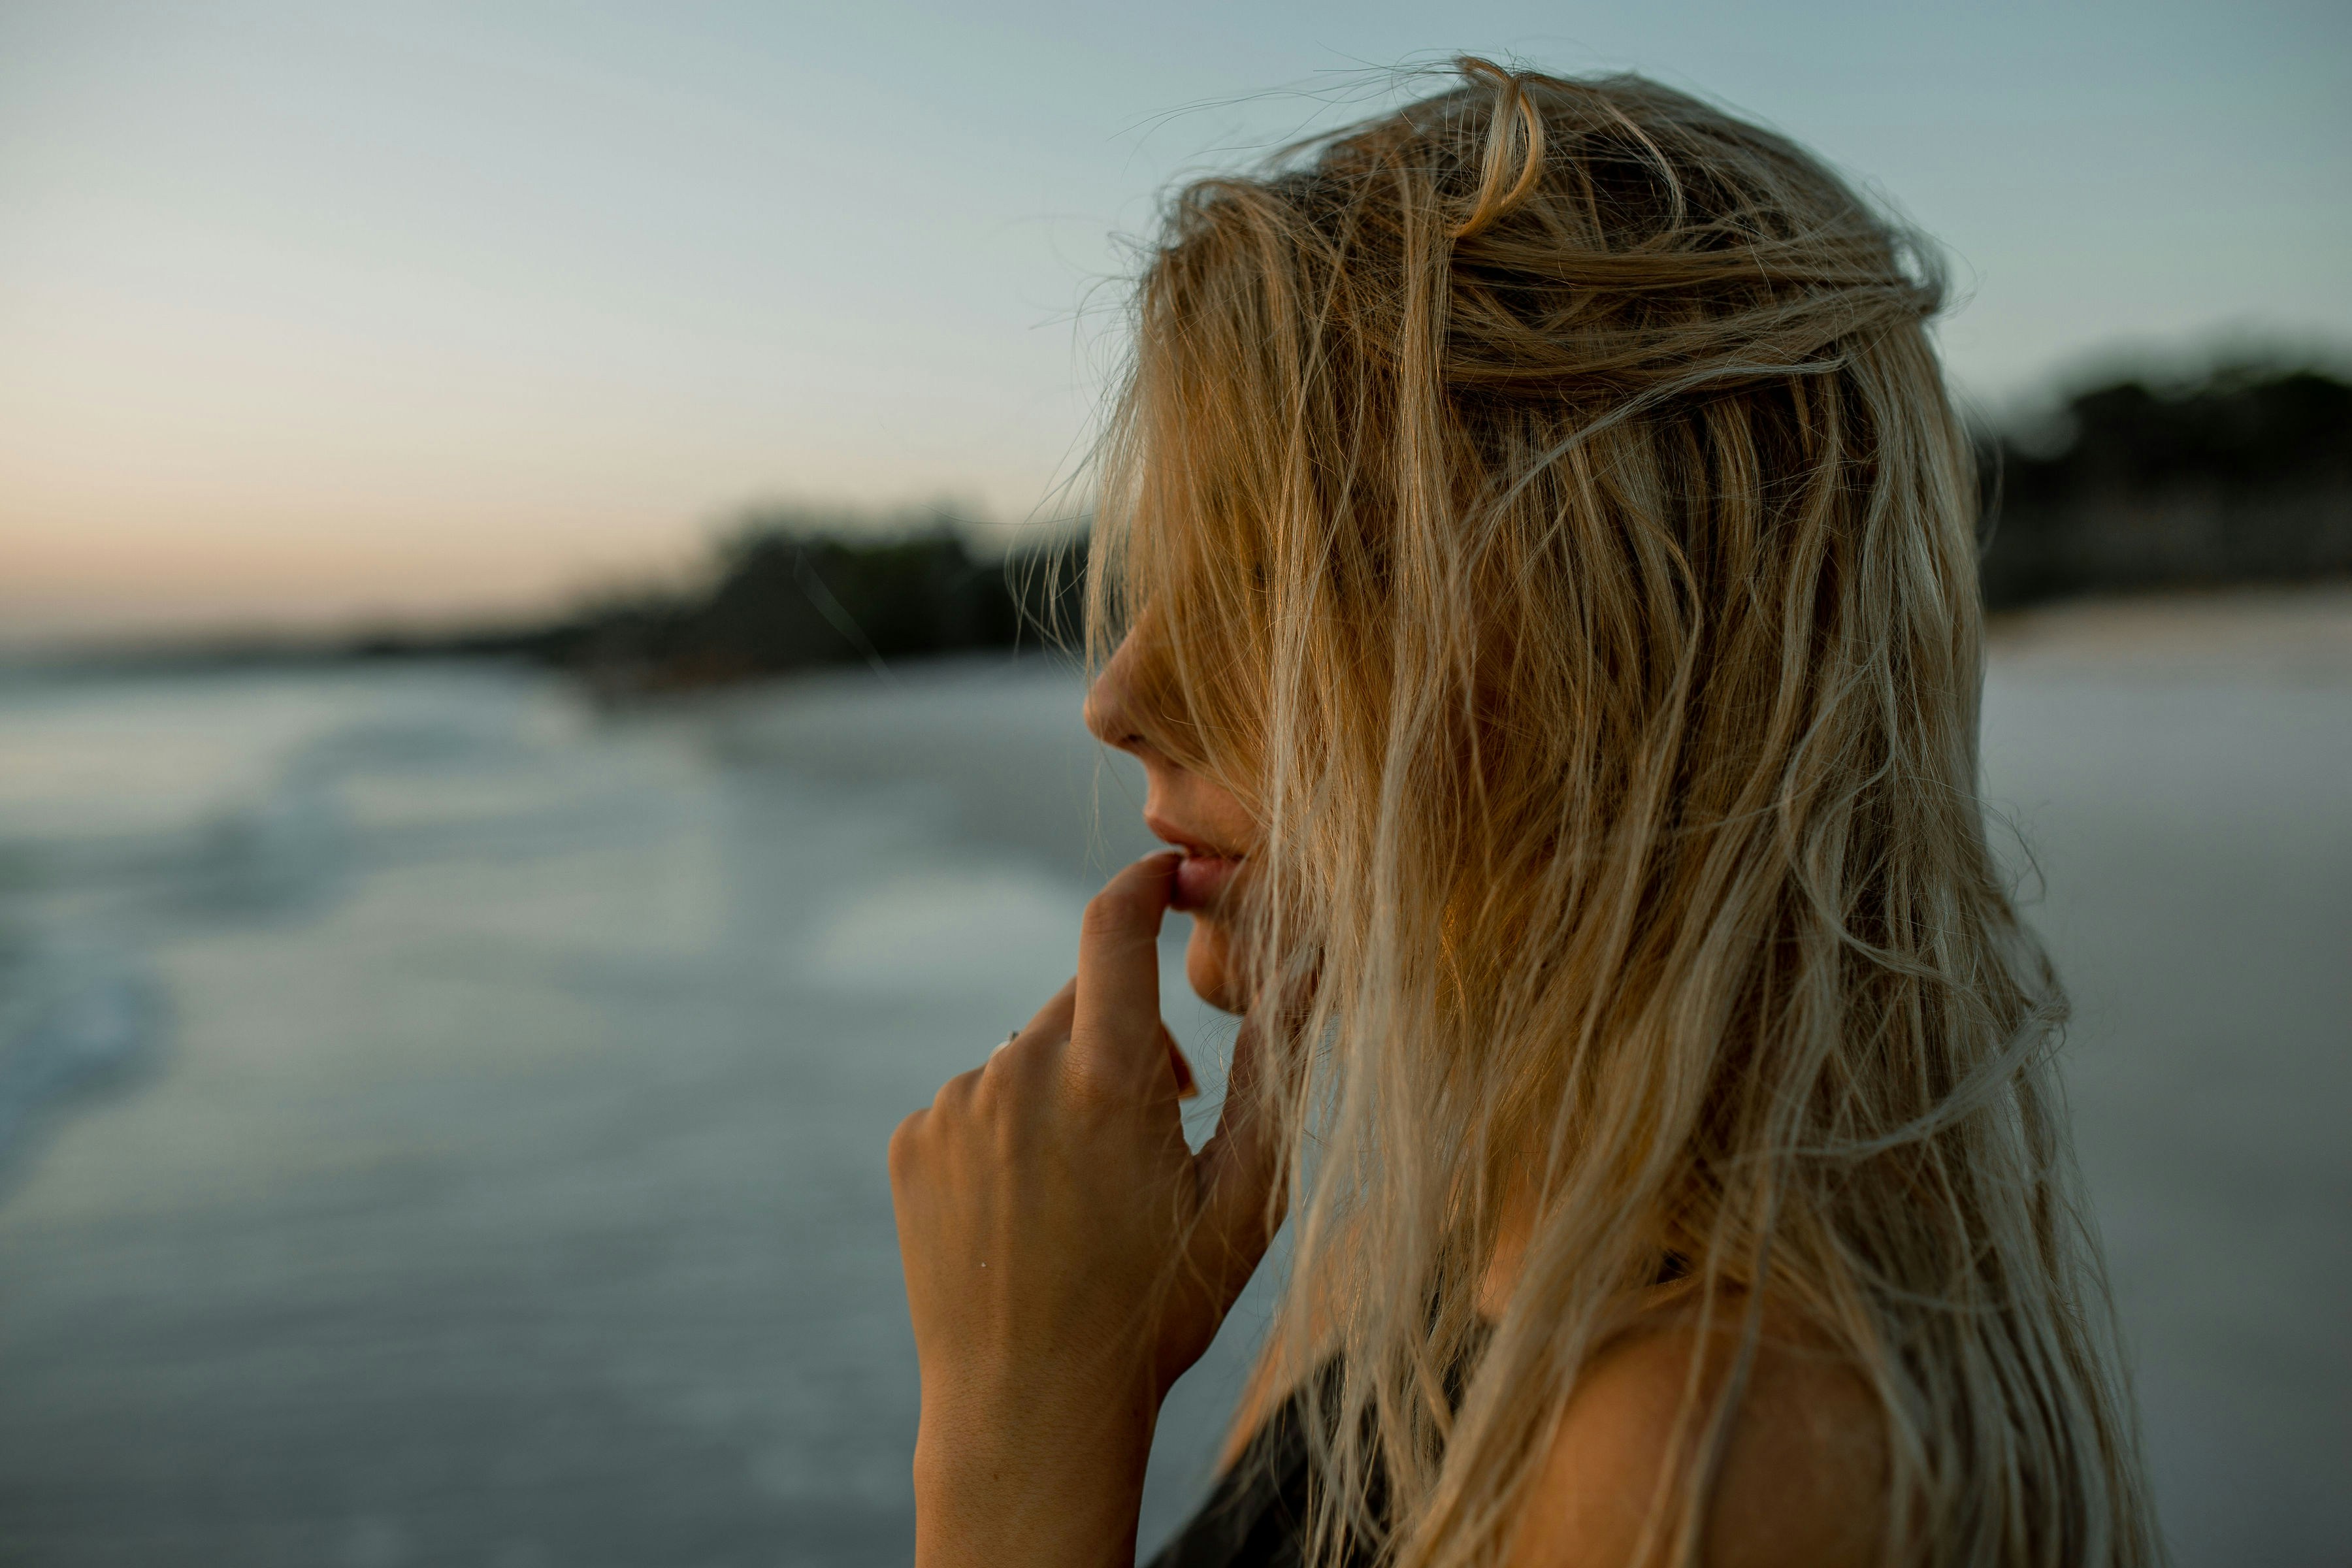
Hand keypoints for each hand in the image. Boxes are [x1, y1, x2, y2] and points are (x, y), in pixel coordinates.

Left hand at [888, 850, 1284, 1566]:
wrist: (1029, 1409)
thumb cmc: (1157, 1309)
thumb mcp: (1241, 1200)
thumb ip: (1274, 1072)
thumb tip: (1314, 969)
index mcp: (1108, 1079)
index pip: (1115, 925)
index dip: (1143, 882)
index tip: (1166, 876)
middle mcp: (1018, 1073)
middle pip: (1080, 1003)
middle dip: (1121, 1041)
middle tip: (1155, 1131)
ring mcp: (955, 1108)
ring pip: (1025, 1056)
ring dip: (1060, 1092)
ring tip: (1084, 1193)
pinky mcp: (911, 1142)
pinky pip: (973, 1102)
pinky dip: (1005, 1132)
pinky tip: (1027, 1210)